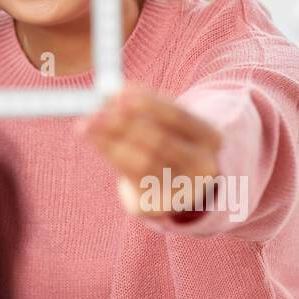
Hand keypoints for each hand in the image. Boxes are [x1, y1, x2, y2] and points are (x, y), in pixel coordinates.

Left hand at [78, 83, 222, 220]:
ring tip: (87, 124)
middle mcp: (203, 167)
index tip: (118, 93)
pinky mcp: (159, 205)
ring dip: (110, 140)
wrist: (182, 188)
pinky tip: (94, 139)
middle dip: (124, 124)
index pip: (179, 117)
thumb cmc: (171, 143)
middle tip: (96, 111)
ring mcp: (183, 191)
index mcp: (211, 138)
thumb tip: (112, 92)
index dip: (148, 105)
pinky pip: (129, 177)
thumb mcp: (168, 122)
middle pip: (160, 143)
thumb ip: (145, 105)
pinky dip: (109, 154)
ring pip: (142, 163)